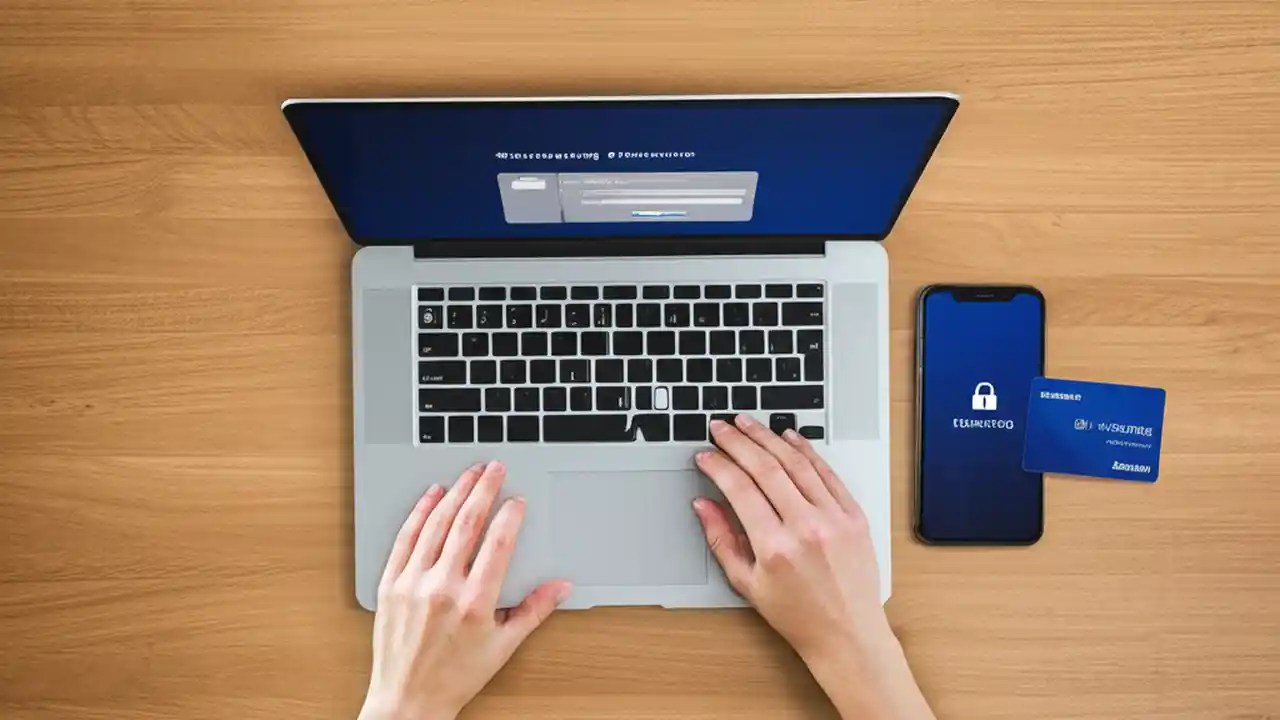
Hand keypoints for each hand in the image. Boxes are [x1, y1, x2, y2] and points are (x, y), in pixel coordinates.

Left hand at [359, 461, 571, 719]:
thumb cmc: (454, 677)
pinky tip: (432, 496)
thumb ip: (534, 610)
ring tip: (469, 474)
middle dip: (484, 489)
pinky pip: (405, 538)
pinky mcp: (389, 585)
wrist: (407, 702)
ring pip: (436, 524)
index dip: (510, 516)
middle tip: (495, 468)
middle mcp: (442, 589)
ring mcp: (412, 584)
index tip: (517, 501)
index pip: (497, 543)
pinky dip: (419, 512)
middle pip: (466, 523)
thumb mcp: (504, 646)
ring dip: (455, 493)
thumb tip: (561, 587)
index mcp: (474, 603)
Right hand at [693, 416, 933, 719]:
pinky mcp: (854, 515)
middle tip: (722, 427)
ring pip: (797, 463)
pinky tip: (790, 437)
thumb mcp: (747, 584)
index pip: (739, 489)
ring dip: (769, 438)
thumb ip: (721, 540)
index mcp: (775, 547)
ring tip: (749, 424)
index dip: (718, 466)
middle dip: (739, 442)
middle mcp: (806, 527)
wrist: (848, 634)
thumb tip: (703, 505)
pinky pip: (827, 473)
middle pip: (766, 468)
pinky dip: (807, 451)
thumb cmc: (798, 615)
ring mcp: (834, 518)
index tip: (705, 455)